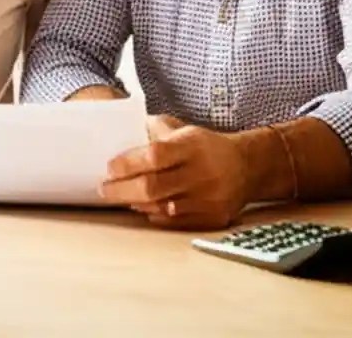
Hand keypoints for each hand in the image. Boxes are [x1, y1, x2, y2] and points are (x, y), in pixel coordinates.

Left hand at [98, 115, 249, 229]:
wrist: (247, 167)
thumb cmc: (204, 147)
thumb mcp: (182, 129)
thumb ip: (152, 129)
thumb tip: (118, 131)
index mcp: (192, 145)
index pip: (154, 155)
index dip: (128, 163)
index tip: (110, 167)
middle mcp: (202, 173)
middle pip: (152, 187)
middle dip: (122, 189)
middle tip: (104, 189)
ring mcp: (209, 198)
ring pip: (161, 207)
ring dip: (135, 203)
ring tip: (121, 197)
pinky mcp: (213, 217)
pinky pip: (175, 221)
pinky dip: (154, 214)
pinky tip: (143, 207)